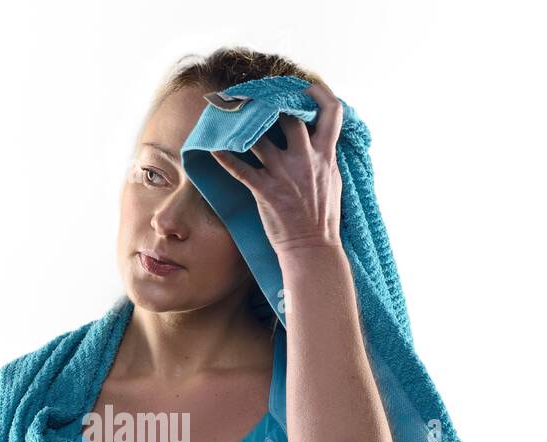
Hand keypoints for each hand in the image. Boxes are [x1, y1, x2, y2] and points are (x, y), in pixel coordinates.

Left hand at [209, 79, 343, 253]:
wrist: (312, 249)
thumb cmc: (323, 218)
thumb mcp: (333, 180)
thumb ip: (326, 156)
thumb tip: (321, 139)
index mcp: (325, 155)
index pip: (331, 112)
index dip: (318, 93)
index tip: (302, 87)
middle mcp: (305, 159)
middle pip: (287, 116)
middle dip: (269, 102)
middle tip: (252, 95)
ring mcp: (284, 174)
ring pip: (259, 138)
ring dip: (242, 125)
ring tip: (229, 114)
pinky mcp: (265, 190)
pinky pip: (240, 169)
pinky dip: (225, 156)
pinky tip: (213, 147)